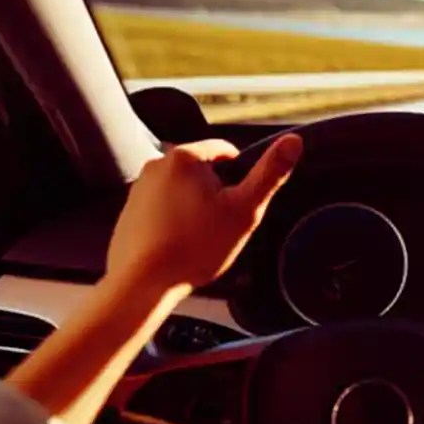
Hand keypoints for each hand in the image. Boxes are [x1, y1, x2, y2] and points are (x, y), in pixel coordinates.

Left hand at [106, 134, 302, 293]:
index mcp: (186, 157)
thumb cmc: (197, 246)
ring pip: (182, 191)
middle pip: (203, 172)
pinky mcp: (128, 212)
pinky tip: (178, 245)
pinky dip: (173, 222)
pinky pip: (161, 209)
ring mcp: (138, 188)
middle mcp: (157, 164)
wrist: (143, 283)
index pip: (227, 151)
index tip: (240, 204)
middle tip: (221, 225)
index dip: (241, 177)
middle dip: (215, 194)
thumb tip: (295, 140)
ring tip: (199, 239)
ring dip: (194, 208)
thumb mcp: (245, 210)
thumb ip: (271, 174)